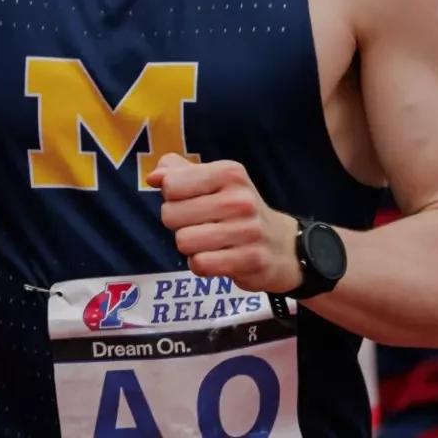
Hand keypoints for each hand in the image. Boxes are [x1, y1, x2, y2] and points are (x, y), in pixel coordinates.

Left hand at [149, 154, 300, 293]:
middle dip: (177, 224)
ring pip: (183, 241)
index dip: (172, 197)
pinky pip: (200, 264)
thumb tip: (153, 177)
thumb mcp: (213, 182)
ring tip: (209, 242)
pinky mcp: (251, 260)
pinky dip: (201, 265)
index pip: (171, 185)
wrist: (284, 247)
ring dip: (190, 246)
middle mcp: (239, 199)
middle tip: (199, 225)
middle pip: (171, 215)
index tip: (190, 201)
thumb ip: (178, 173)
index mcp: (228, 173)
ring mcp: (248, 231)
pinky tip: (217, 258)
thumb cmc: (237, 210)